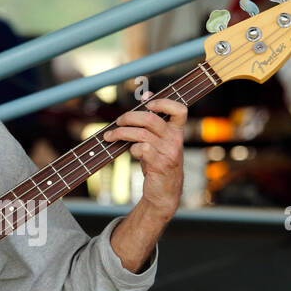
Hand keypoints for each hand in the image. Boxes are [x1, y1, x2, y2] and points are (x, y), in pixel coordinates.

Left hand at [102, 92, 185, 217]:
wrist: (164, 193)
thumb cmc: (159, 163)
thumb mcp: (159, 143)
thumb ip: (153, 124)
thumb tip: (144, 97)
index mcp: (177, 132)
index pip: (179, 110)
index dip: (163, 102)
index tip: (146, 103)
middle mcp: (175, 141)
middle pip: (151, 119)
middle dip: (129, 117)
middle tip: (118, 121)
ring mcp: (168, 153)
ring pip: (141, 134)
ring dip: (121, 133)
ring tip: (110, 136)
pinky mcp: (159, 164)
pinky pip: (140, 149)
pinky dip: (131, 148)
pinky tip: (129, 152)